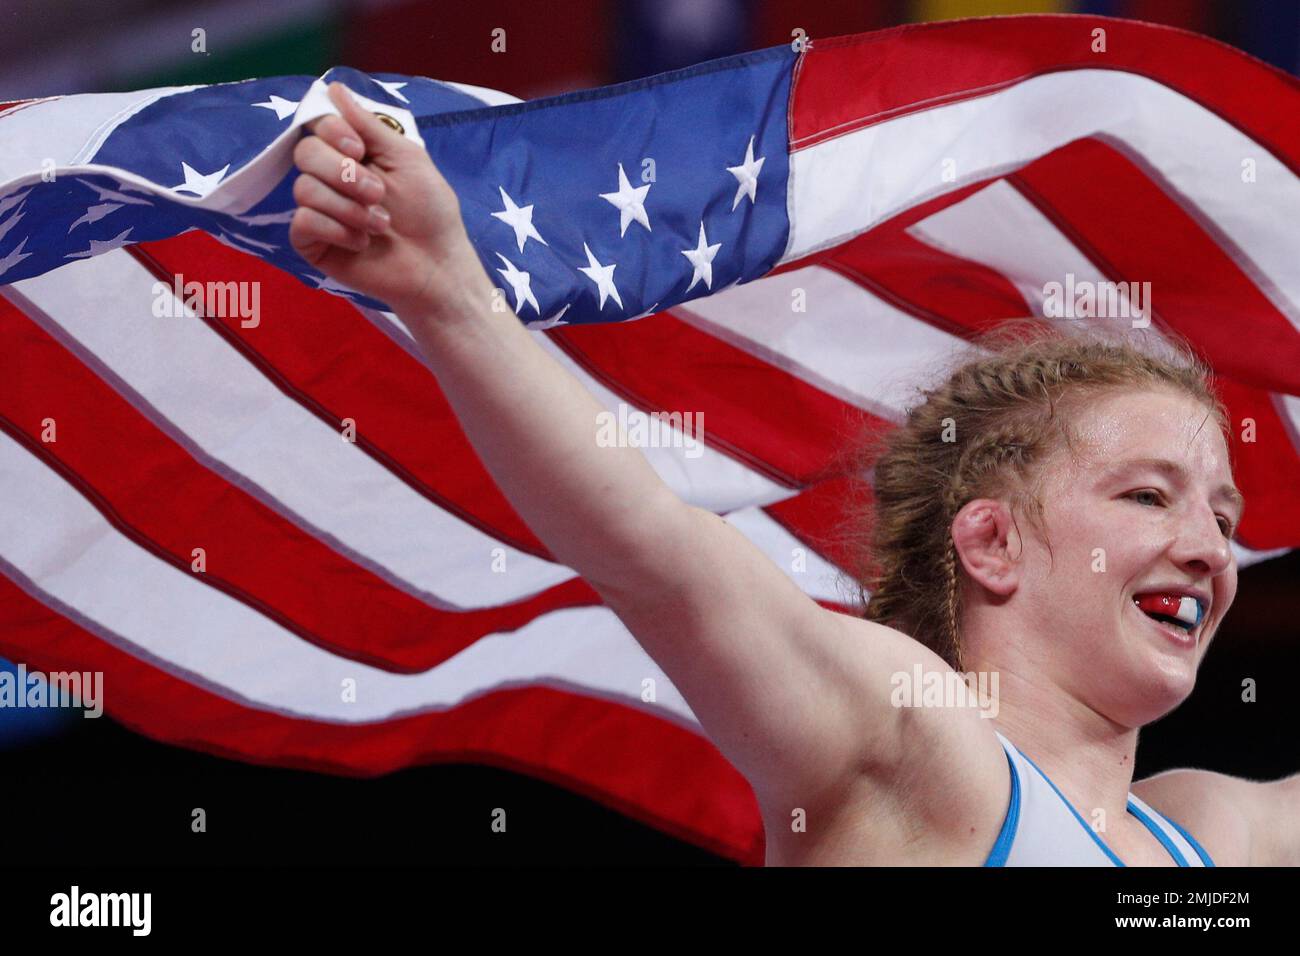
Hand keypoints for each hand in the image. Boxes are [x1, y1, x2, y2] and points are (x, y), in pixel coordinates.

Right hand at [289, 81, 488, 318]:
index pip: (318, 126)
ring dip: (349, 208)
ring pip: (304, 189)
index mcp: (352, 154)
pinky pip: (303, 222)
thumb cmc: (430, 212)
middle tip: (378, 194)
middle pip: (304, 153)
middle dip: (344, 173)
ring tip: (381, 225)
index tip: (359, 148)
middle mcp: (331, 178)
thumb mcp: (407, 158)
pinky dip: (337, 230)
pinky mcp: (313, 242)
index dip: (333, 132)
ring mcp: (319, 210)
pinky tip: (362, 243)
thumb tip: (334, 88)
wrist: (436, 265)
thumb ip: (369, 125)